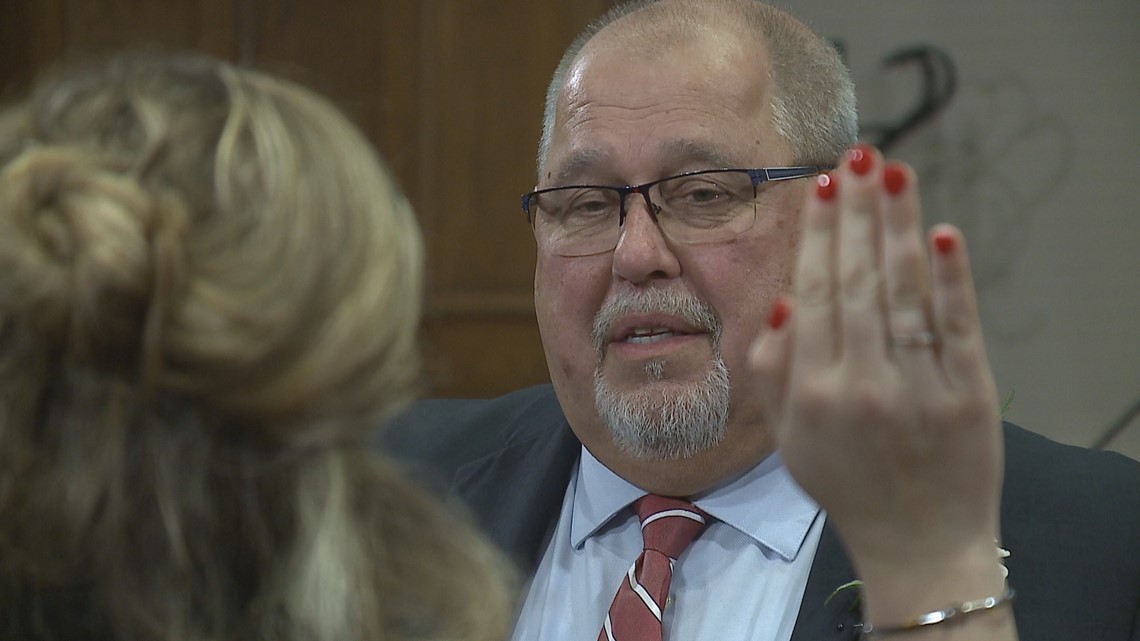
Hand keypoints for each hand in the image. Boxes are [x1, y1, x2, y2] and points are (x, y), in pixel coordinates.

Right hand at [749, 145, 1009, 626]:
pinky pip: (958, 325)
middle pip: (857, 279)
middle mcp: (863, 384)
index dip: (818, 235)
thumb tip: (785, 303)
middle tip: (859, 155)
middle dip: (857, 211)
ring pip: (905, 291)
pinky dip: (951, 277)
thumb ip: (774, 373)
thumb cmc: (846, 486)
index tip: (822, 186)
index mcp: (813, 393)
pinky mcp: (969, 393)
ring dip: (898, 226)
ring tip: (894, 173)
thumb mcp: (787, 439)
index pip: (815, 293)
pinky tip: (942, 233)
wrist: (918, 543)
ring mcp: (920, 386)